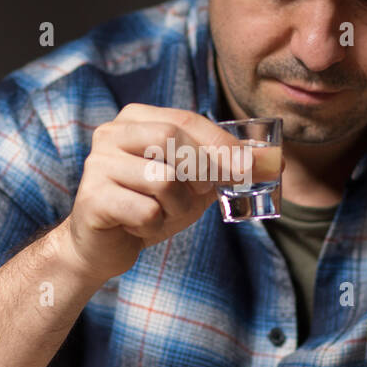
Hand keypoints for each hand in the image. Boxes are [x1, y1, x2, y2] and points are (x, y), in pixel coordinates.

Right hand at [59, 104, 248, 281]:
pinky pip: (146, 211)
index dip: (223, 143)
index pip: (186, 120)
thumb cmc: (148, 207)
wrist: (102, 246)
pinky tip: (139, 227)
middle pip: (171, 138)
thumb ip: (224, 168)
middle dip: (203, 169)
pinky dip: (154, 226)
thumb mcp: (192, 184)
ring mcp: (97, 165)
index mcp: (135, 119)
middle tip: (206, 192)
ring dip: (177, 206)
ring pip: (162, 179)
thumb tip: (273, 162)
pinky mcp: (93, 198)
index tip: (252, 166)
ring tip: (163, 214)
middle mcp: (111, 134)